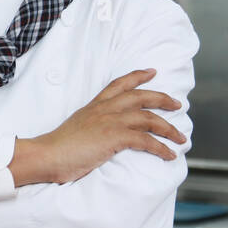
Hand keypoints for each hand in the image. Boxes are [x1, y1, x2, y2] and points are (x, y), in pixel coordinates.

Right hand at [11, 69, 185, 185]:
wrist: (47, 155)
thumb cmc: (57, 148)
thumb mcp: (76, 128)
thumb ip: (91, 126)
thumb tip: (101, 135)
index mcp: (94, 106)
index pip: (119, 84)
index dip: (137, 76)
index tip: (151, 72)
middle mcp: (105, 109)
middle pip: (141, 96)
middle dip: (162, 98)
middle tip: (177, 103)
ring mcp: (111, 121)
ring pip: (150, 118)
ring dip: (169, 128)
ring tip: (180, 137)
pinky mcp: (115, 136)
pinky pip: (147, 140)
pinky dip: (162, 148)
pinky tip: (169, 154)